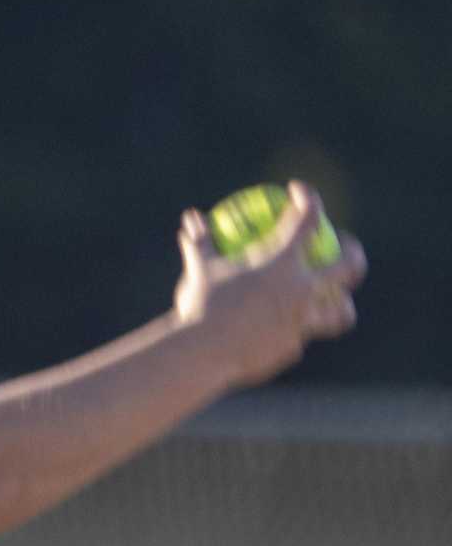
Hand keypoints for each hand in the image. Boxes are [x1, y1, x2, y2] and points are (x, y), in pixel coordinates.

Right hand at [173, 181, 366, 386]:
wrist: (204, 353)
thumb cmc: (201, 306)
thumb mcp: (199, 271)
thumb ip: (201, 243)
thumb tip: (191, 219)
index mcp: (282, 264)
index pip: (307, 220)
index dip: (307, 199)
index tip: (299, 192)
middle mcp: (302, 290)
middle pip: (349, 267)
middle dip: (353, 252)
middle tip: (344, 246)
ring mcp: (302, 322)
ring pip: (340, 312)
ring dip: (339, 304)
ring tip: (335, 300)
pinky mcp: (292, 348)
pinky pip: (299, 338)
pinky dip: (292, 332)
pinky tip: (281, 333)